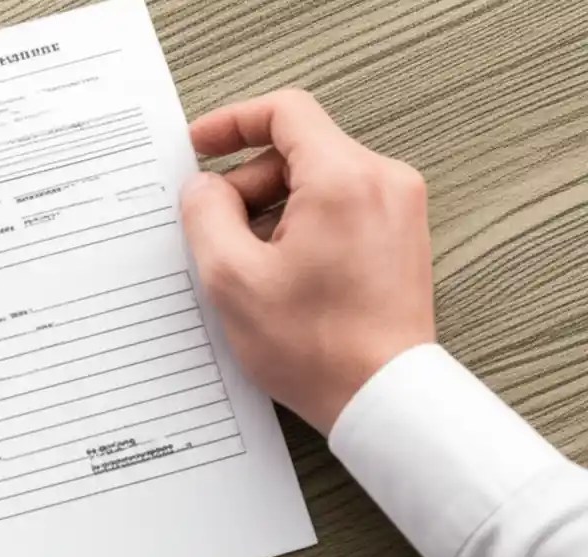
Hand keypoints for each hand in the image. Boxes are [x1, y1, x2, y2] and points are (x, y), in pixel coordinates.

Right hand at [180, 89, 435, 433]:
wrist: (382, 397)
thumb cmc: (315, 347)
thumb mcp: (232, 278)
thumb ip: (205, 214)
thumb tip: (203, 187)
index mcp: (343, 178)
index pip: (284, 112)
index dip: (232, 122)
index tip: (200, 145)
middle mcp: (382, 181)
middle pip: (298, 150)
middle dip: (247, 183)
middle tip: (214, 230)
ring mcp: (399, 208)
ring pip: (318, 180)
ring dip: (272, 209)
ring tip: (250, 264)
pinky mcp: (401, 235)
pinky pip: (341, 206)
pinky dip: (302, 225)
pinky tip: (280, 272)